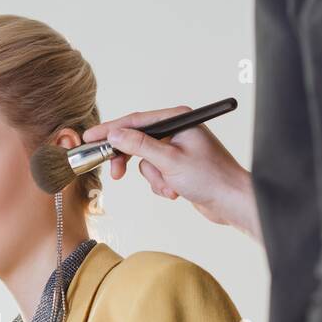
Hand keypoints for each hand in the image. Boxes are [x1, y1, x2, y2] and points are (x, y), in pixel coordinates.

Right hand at [83, 106, 261, 242]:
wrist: (231, 202)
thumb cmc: (211, 178)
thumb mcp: (170, 161)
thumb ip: (140, 146)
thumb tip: (115, 134)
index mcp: (178, 119)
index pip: (135, 121)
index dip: (110, 129)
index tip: (90, 137)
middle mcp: (177, 130)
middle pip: (137, 141)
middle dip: (130, 160)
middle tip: (115, 174)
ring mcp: (177, 149)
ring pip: (145, 162)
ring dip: (154, 179)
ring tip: (170, 186)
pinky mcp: (177, 166)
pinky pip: (155, 174)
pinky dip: (161, 185)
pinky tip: (176, 191)